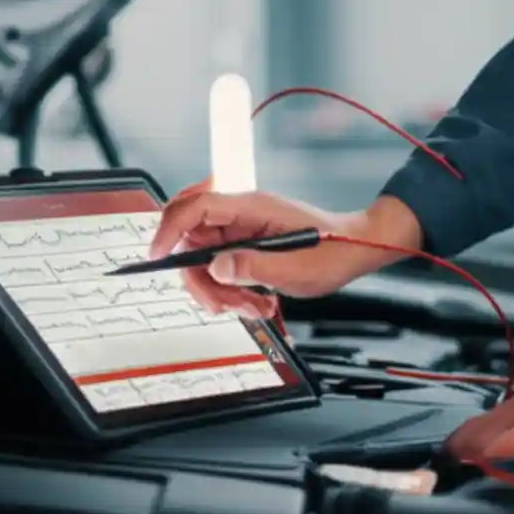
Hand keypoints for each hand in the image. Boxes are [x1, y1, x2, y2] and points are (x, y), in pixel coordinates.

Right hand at [151, 181, 421, 317]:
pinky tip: (255, 302)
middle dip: (199, 276)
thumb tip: (215, 267)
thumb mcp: (294, 267)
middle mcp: (242, 213)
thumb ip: (252, 266)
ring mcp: (242, 228)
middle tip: (221, 305)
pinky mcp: (246, 244)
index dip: (171, 228)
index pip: (196, 206)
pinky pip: (221, 267)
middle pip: (192, 237)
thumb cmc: (333, 252)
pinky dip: (231, 289)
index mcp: (252, 206)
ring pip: (204, 258)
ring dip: (220, 290)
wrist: (355, 252)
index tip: (158, 255)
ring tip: (252, 307)